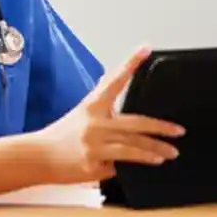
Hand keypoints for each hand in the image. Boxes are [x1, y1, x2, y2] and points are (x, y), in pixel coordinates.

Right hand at [32, 47, 185, 183]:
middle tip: (179, 131)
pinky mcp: (93, 165)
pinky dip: (129, 168)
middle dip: (161, 128)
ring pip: (133, 149)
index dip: (130, 63)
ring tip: (170, 153)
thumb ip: (107, 110)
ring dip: (154, 152)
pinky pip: (119, 167)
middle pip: (136, 123)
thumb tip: (131, 114)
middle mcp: (95, 123)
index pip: (115, 80)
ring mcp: (94, 145)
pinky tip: (141, 169)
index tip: (146, 48)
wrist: (37, 157)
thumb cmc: (63, 134)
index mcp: (93, 105)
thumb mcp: (84, 113)